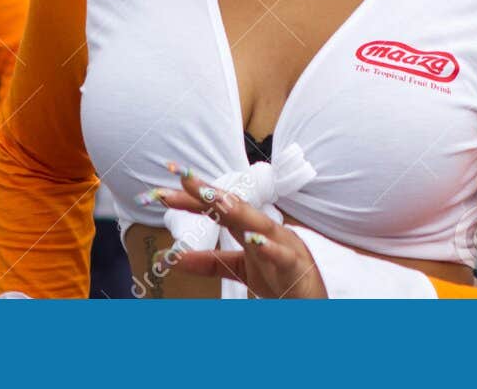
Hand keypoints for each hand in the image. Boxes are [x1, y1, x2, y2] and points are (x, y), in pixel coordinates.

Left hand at [151, 167, 326, 297]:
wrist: (315, 298)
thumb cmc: (278, 277)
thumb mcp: (238, 268)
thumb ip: (207, 262)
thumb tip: (169, 257)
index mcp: (249, 228)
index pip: (216, 208)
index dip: (191, 197)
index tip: (161, 189)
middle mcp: (265, 229)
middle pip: (234, 207)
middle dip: (208, 193)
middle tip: (182, 178)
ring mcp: (282, 244)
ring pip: (259, 223)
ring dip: (238, 210)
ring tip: (215, 199)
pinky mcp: (295, 266)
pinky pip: (282, 256)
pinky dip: (270, 248)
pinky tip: (256, 240)